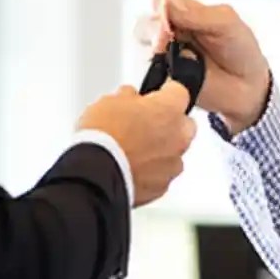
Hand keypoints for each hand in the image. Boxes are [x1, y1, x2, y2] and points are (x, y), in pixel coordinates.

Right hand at [77, 84, 195, 206]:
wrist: (95, 174)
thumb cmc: (104, 137)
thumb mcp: (109, 102)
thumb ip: (128, 98)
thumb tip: (129, 98)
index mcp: (169, 109)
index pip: (179, 92)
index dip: (164, 93)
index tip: (156, 96)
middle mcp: (178, 136)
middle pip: (184, 125)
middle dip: (169, 124)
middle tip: (144, 125)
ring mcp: (173, 163)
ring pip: (174, 153)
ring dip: (160, 151)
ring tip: (134, 151)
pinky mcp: (162, 186)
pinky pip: (161, 175)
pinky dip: (151, 172)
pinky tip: (131, 168)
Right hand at [135, 0, 271, 136]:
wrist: (248, 87)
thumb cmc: (240, 50)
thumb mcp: (225, 23)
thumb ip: (195, 13)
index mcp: (187, 11)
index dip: (161, 5)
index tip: (169, 14)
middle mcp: (173, 29)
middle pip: (148, 20)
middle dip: (156, 28)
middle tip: (170, 37)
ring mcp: (167, 52)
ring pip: (144, 44)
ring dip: (155, 46)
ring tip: (172, 53)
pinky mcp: (165, 75)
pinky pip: (149, 68)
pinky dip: (156, 67)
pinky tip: (171, 69)